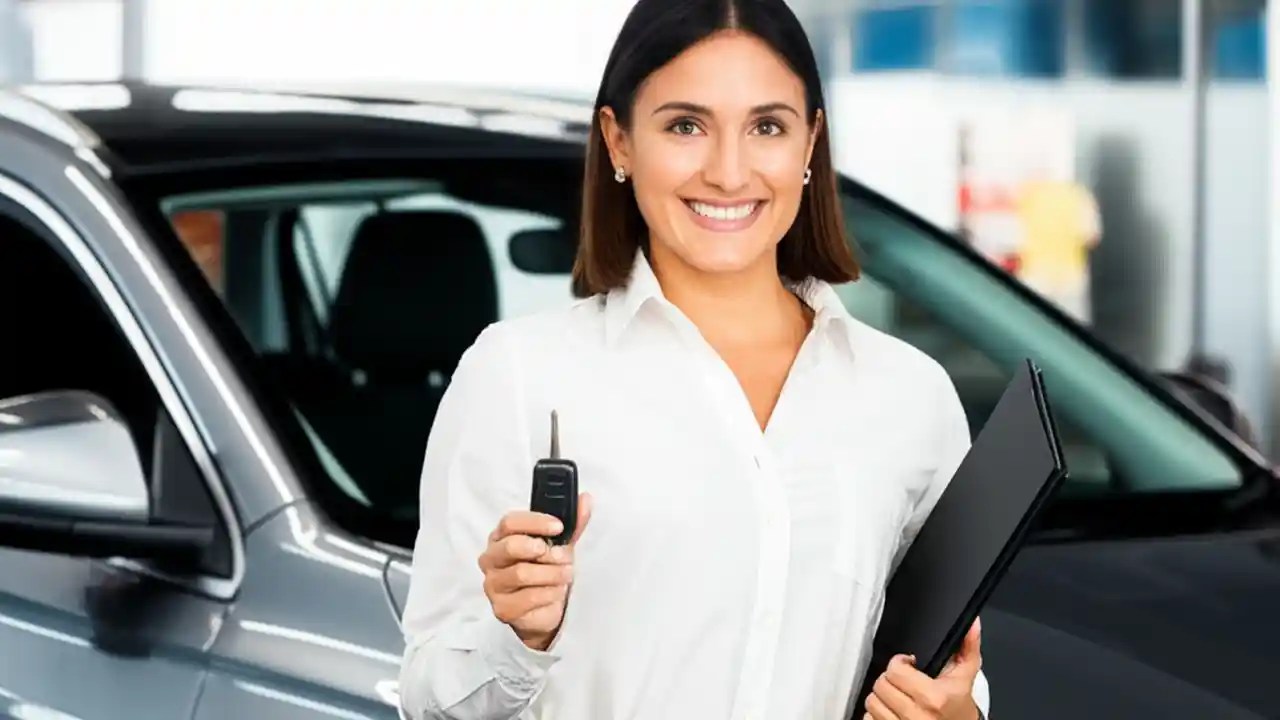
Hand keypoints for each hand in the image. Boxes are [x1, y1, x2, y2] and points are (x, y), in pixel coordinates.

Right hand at [479, 493, 592, 650]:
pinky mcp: (502, 609)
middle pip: (511, 546)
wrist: (545, 608)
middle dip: (544, 551)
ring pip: (523, 573)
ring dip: (552, 574)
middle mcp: (491, 559)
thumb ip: (572, 523)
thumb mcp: (561, 544)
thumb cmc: (546, 571)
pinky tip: (555, 593)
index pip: (510, 522)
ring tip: (565, 575)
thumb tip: (585, 499)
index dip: (535, 522)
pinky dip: (549, 594)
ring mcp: (494, 585)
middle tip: (562, 556)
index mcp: (500, 537)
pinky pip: (529, 598)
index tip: (558, 527)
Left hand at [865, 617, 982, 719]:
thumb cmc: (959, 710)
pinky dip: (876, 715)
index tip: (907, 665)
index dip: (899, 663)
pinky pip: (868, 719)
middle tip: (903, 682)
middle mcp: (916, 716)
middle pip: (881, 685)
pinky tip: (892, 712)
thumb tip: (971, 624)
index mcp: (933, 697)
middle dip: (890, 680)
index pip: (895, 670)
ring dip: (881, 697)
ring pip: (872, 703)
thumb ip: (967, 647)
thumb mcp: (965, 678)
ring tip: (897, 697)